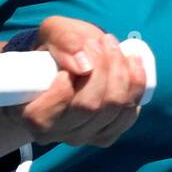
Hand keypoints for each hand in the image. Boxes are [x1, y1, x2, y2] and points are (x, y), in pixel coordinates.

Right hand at [4, 15, 146, 147]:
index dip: (73, 71)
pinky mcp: (106, 135)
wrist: (62, 68)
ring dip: (122, 72)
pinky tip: (131, 65)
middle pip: (91, 105)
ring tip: (115, 48)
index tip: (78, 50)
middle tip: (103, 41)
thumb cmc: (52, 52)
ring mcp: (84, 138)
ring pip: (114, 109)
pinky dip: (136, 86)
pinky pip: (129, 114)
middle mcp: (58, 134)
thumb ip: (62, 42)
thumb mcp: (51, 33)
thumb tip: (84, 65)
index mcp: (34, 114)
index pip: (61, 98)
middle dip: (104, 66)